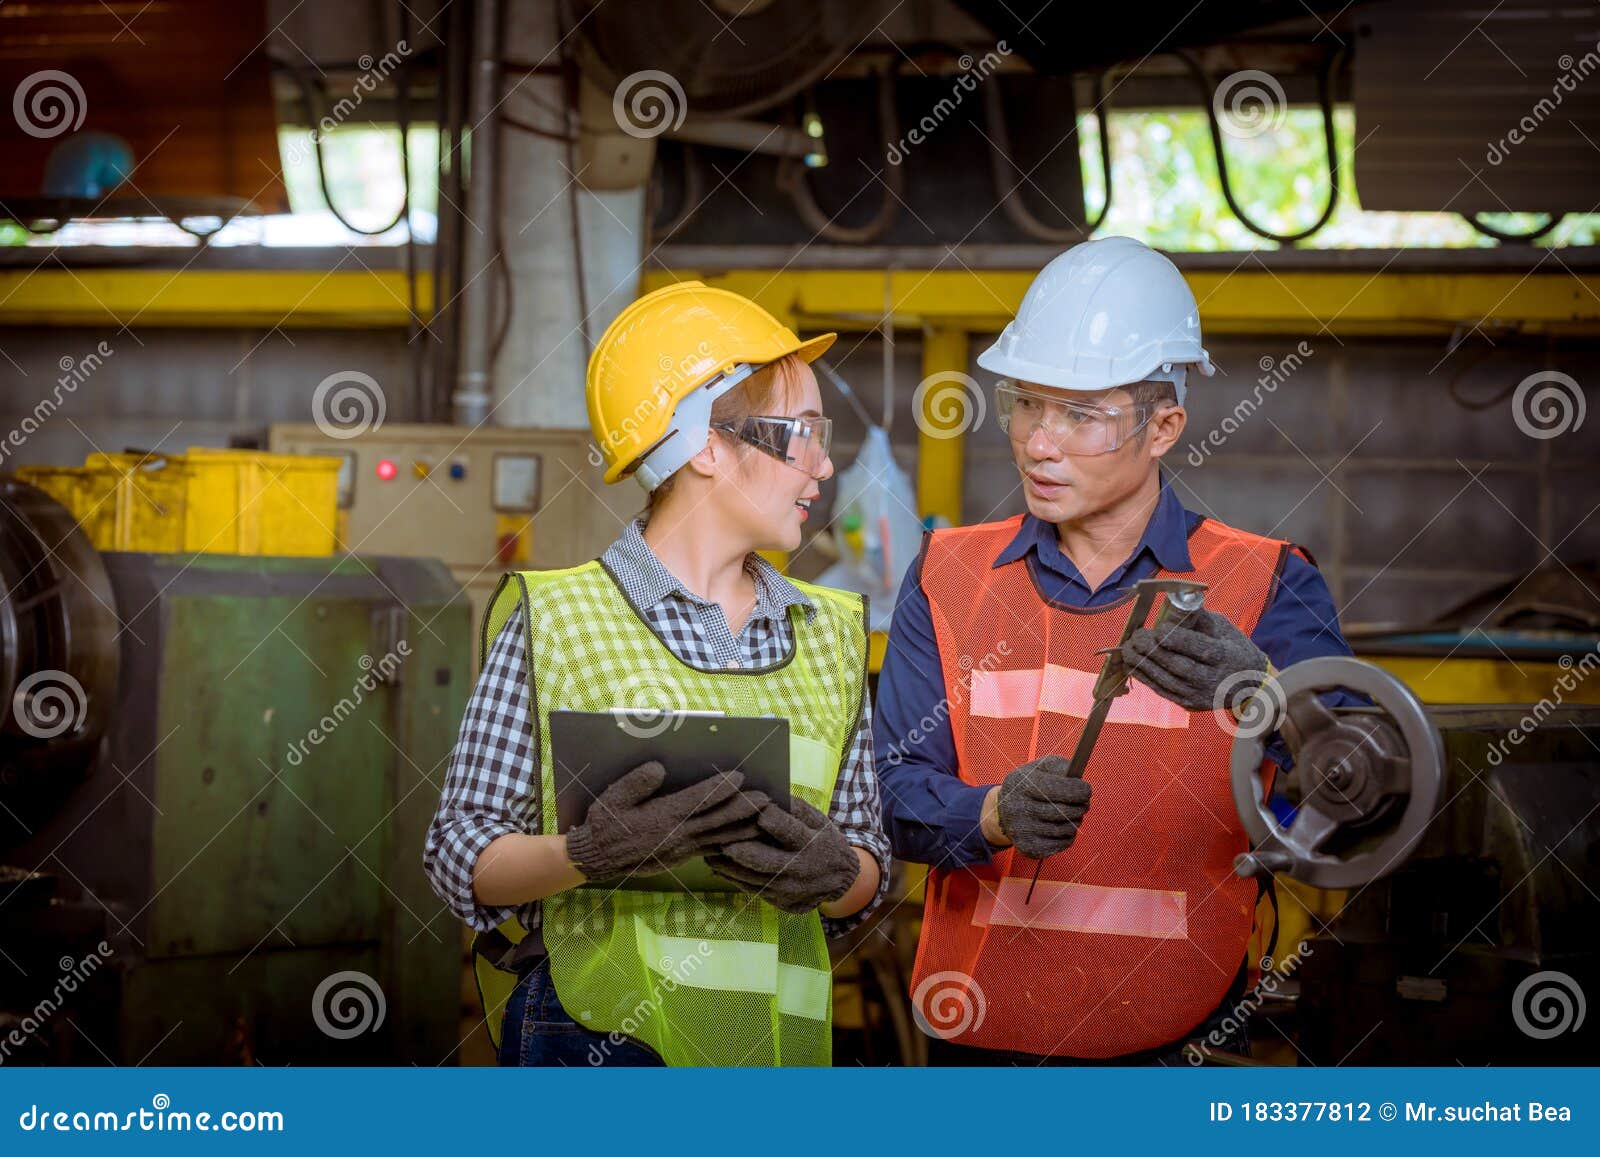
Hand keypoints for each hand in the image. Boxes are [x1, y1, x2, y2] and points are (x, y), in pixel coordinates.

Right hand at [565, 761, 766, 882]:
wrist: (597, 858)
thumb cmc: (605, 824)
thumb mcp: (612, 798)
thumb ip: (636, 783)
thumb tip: (659, 768)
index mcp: (662, 817)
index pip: (697, 800)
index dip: (720, 787)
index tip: (740, 775)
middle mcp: (677, 834)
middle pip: (717, 820)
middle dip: (744, 808)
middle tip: (767, 799)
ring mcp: (681, 848)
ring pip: (720, 837)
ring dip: (744, 827)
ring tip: (767, 819)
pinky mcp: (682, 857)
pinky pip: (712, 849)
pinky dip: (731, 843)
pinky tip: (746, 839)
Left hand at [704, 798, 860, 913]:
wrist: (840, 880)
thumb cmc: (824, 841)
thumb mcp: (819, 820)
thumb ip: (796, 808)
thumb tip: (769, 794)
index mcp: (810, 844)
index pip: (787, 830)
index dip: (770, 818)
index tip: (753, 807)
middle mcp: (798, 868)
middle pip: (763, 859)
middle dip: (738, 849)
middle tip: (718, 838)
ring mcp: (787, 888)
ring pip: (751, 878)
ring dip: (727, 866)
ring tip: (709, 851)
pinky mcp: (779, 901)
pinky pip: (751, 890)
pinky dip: (733, 878)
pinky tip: (718, 866)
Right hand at [993, 754, 1091, 858]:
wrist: (1003, 811)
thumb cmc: (1030, 785)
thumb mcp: (1041, 768)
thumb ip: (1062, 767)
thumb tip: (1079, 778)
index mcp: (1023, 784)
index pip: (1060, 789)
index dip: (1080, 790)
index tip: (1087, 790)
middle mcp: (1019, 808)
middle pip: (1066, 811)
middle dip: (1081, 806)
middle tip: (1083, 803)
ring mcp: (1023, 831)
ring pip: (1067, 829)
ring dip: (1075, 821)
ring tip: (1070, 814)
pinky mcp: (1029, 848)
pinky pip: (1064, 843)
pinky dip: (1069, 835)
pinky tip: (1061, 827)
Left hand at [1120, 607, 1267, 711]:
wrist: (1249, 686)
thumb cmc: (1234, 650)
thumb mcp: (1225, 629)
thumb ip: (1200, 618)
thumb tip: (1177, 602)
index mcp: (1226, 656)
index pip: (1199, 649)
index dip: (1176, 640)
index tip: (1158, 628)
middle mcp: (1214, 679)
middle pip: (1180, 666)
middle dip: (1154, 651)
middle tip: (1137, 636)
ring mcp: (1200, 695)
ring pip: (1168, 681)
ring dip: (1144, 665)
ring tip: (1128, 649)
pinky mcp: (1190, 704)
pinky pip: (1164, 692)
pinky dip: (1146, 679)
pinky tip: (1132, 665)